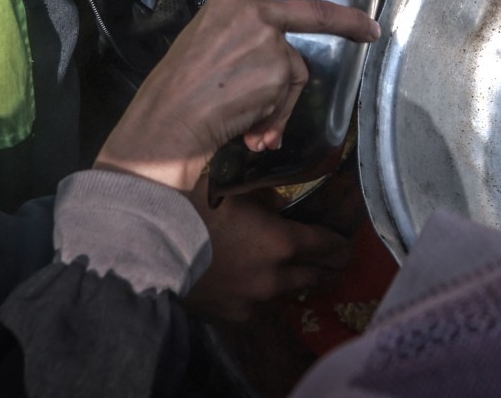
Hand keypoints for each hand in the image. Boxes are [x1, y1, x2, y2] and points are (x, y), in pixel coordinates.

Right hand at [95, 0, 381, 193]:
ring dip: (277, 100)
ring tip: (248, 123)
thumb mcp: (208, 33)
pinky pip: (287, 97)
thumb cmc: (179, 82)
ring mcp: (272, 43)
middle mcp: (257, 12)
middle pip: (316, 14)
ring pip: (294, 72)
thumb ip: (244, 30)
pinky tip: (250, 130)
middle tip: (370, 30)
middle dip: (349, 22)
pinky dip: (274, 117)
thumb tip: (275, 62)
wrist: (171, 119)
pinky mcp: (281, 74)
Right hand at [187, 194, 350, 321]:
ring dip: (294, 281)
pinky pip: (256, 302)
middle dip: (328, 268)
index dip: (340, 244)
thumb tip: (278, 195)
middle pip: (314, 276)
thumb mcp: (234, 186)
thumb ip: (264, 192)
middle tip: (335, 264)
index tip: (347, 244)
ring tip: (298, 274)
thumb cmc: (194, 208)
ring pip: (286, 291)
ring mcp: (255, 299)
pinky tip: (252, 283)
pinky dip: (259, 292)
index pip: (327, 245)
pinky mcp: (234, 314)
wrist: (154, 248)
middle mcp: (276, 275)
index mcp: (282, 241)